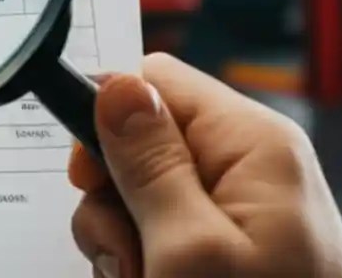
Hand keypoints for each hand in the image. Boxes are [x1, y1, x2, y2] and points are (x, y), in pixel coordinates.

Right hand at [67, 54, 341, 277]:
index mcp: (254, 144)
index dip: (108, 119)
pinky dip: (142, 264)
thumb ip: (148, 163)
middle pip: (141, 141)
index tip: (87, 175)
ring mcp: (240, 212)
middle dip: (113, 199)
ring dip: (122, 243)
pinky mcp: (228, 250)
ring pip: (138, 195)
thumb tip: (117, 87)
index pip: (158, 81)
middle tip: (127, 252)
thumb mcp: (188, 248)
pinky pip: (159, 234)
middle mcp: (250, 168)